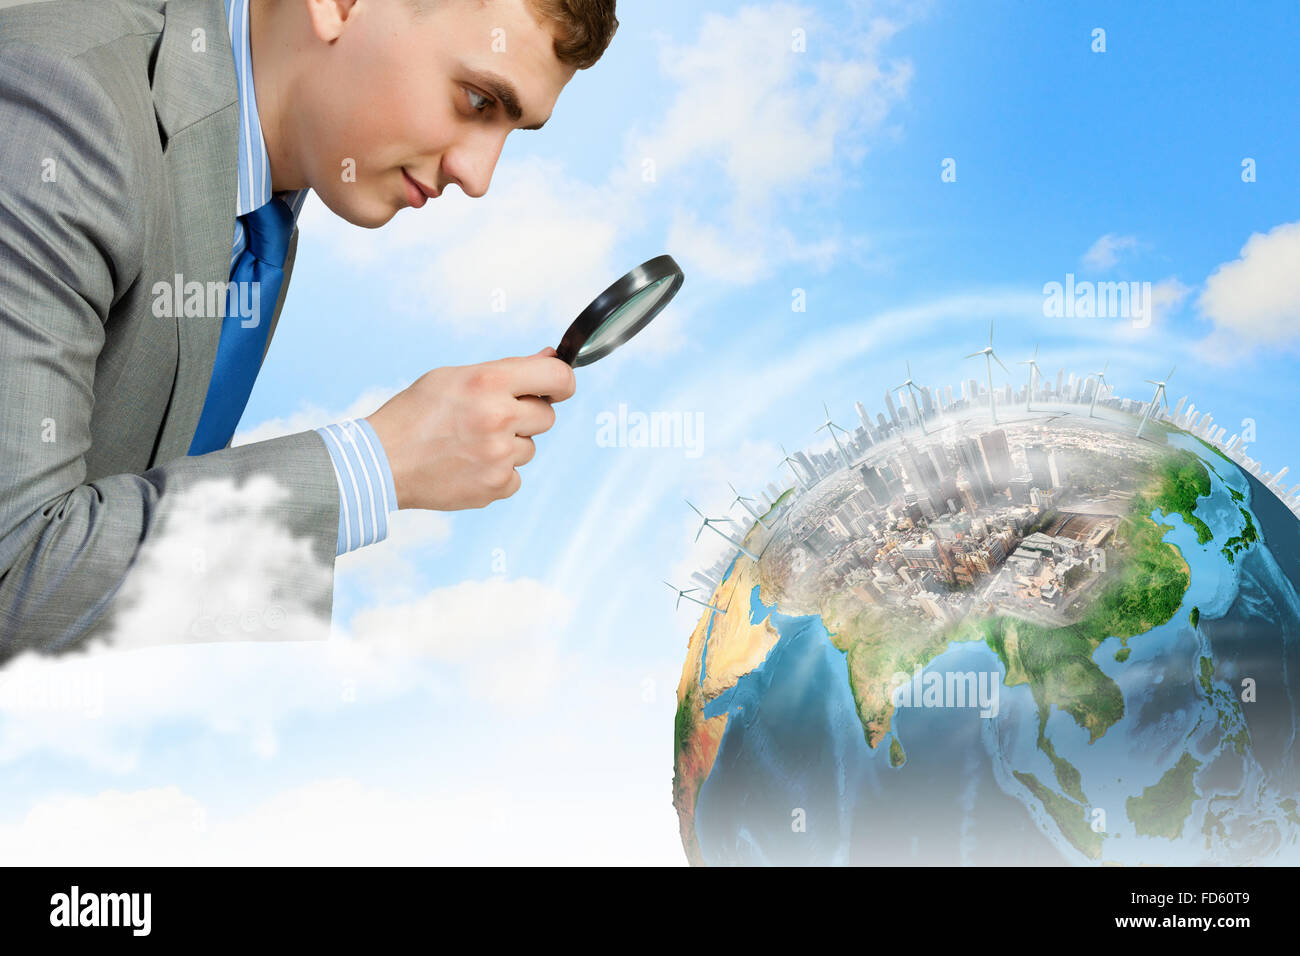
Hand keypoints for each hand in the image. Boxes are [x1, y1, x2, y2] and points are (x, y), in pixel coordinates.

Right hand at [364, 347, 575, 510]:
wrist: (382, 462)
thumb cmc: (416, 414)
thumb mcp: (456, 376)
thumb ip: (507, 369)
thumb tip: (551, 358)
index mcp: (489, 382)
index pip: (558, 378)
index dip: (562, 383)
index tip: (557, 389)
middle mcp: (499, 417)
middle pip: (546, 416)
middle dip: (525, 416)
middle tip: (489, 419)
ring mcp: (499, 455)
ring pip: (529, 447)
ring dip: (509, 445)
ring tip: (470, 444)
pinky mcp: (496, 485)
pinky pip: (516, 475)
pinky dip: (497, 472)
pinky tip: (468, 465)